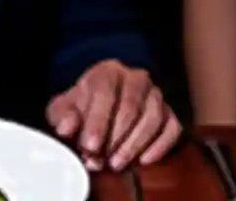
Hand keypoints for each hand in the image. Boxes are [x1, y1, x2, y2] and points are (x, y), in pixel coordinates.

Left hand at [46, 59, 182, 171]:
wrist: (102, 103)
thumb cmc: (83, 107)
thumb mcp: (64, 109)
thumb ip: (62, 116)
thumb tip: (67, 127)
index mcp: (108, 72)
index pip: (105, 92)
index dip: (98, 121)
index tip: (90, 145)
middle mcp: (136, 78)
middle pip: (131, 107)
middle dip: (115, 138)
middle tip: (101, 160)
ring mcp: (155, 94)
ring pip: (153, 117)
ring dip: (134, 144)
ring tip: (117, 164)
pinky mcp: (169, 112)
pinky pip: (172, 127)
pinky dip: (160, 146)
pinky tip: (144, 160)